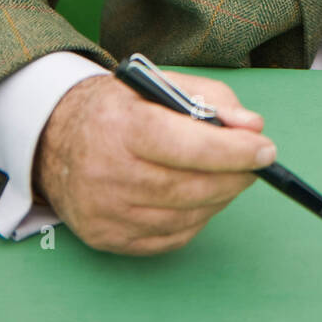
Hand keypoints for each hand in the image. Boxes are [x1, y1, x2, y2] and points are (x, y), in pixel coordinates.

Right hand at [32, 72, 277, 254]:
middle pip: (189, 187)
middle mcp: (107, 171)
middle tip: (256, 165)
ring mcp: (104, 211)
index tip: (266, 150)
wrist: (55, 138)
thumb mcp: (161, 84)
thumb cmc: (119, 108)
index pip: (186, 146)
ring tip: (229, 177)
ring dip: (219, 198)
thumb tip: (252, 127)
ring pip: (184, 216)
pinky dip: (196, 219)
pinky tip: (200, 197)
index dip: (232, 151)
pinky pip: (169, 237)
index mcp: (121, 125)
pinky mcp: (105, 237)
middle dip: (234, 177)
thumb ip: (211, 99)